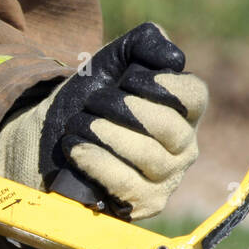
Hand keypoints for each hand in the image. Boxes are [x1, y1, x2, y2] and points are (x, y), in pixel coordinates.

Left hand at [0, 23, 205, 219]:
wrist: (54, 139)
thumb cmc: (90, 100)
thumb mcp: (112, 62)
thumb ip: (143, 43)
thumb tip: (170, 51)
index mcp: (183, 112)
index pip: (195, 95)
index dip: (163, 85)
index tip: (128, 79)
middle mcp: (183, 148)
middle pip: (171, 128)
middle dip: (125, 110)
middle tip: (94, 101)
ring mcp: (167, 180)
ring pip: (149, 157)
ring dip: (106, 134)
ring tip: (80, 124)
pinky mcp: (144, 205)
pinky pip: (127, 185)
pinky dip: (97, 162)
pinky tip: (76, 148)